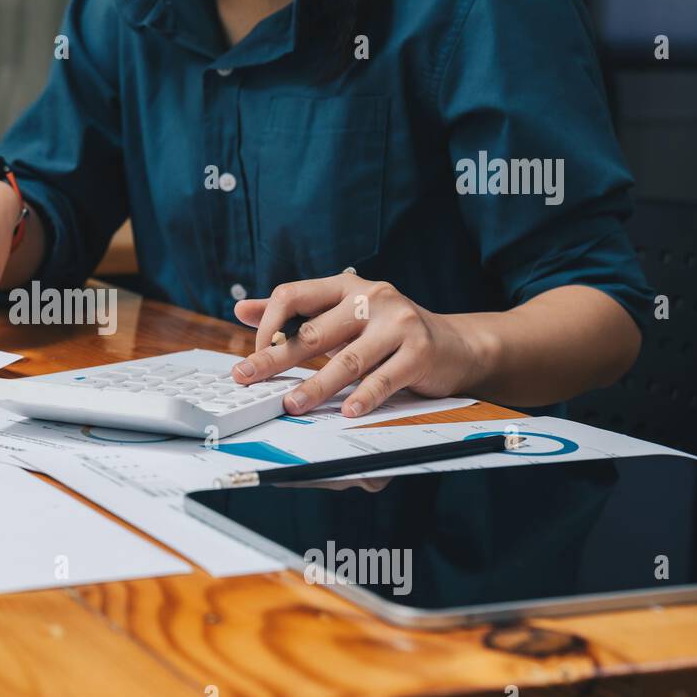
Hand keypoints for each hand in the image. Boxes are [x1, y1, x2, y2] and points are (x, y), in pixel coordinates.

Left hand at [230, 273, 489, 418]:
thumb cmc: (387, 331)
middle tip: (247, 378)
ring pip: (345, 359)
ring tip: (292, 404)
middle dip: (274, 358)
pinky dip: (364, 396)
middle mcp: (369, 297)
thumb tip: (240, 308)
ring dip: (315, 386)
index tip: (253, 352)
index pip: (292, 294)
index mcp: (344, 285)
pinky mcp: (419, 350)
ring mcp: (397, 322)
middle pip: (312, 331)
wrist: (456, 344)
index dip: (266, 323)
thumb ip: (294, 312)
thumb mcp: (341, 314)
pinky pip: (384, 377)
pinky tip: (348, 411)